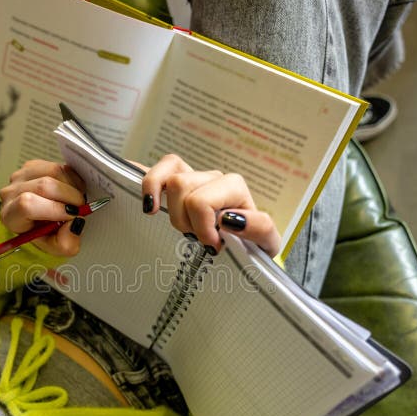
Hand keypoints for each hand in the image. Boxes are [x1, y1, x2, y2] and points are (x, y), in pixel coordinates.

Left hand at [0, 160, 86, 256]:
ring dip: (72, 186)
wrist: (44, 222)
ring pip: (52, 171)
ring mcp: (20, 176)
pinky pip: (57, 165)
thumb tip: (74, 224)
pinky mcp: (32, 166)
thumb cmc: (46, 235)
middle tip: (80, 207)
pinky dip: (72, 178)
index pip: (27, 204)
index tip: (72, 214)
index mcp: (11, 217)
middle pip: (43, 186)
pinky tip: (72, 190)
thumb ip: (67, 243)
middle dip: (70, 196)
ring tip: (75, 199)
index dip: (54, 208)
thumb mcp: (58, 249)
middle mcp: (11, 193)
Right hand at [141, 154, 280, 256]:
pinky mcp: (176, 181)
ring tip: (184, 227)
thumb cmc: (253, 244)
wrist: (245, 247)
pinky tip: (150, 206)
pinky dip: (149, 184)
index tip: (213, 245)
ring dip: (171, 211)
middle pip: (181, 186)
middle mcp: (213, 178)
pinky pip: (160, 168)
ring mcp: (193, 177)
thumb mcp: (266, 242)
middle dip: (184, 221)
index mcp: (234, 187)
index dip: (201, 228)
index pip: (200, 201)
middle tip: (198, 238)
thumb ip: (258, 227)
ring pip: (169, 178)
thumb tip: (230, 218)